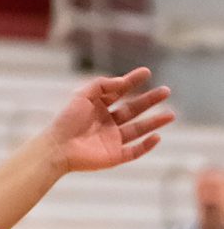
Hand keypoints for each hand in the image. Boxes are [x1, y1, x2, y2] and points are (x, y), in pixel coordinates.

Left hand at [45, 68, 172, 174]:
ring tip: (171, 114)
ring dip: (155, 122)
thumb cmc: (66, 119)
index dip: (133, 81)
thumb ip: (102, 85)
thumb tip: (123, 81)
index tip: (146, 72)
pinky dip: (146, 145)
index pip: (119, 91)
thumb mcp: (82, 95)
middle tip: (166, 91)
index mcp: (98, 106)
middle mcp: (107, 122)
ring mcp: (112, 139)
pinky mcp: (114, 156)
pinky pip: (135, 151)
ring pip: (138, 130)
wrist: (57, 147)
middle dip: (150, 100)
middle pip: (133, 109)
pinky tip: (157, 136)